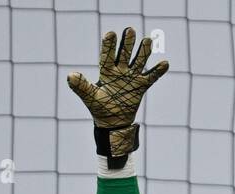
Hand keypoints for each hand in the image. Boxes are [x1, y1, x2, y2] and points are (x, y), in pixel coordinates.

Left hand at [67, 27, 168, 162]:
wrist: (113, 122)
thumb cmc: (99, 108)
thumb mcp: (89, 96)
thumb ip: (81, 86)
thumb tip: (70, 75)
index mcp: (106, 71)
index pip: (107, 55)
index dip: (109, 45)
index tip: (110, 33)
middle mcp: (119, 71)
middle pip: (124, 54)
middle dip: (127, 43)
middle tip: (129, 30)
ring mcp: (131, 78)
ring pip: (138, 61)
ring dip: (143, 52)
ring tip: (148, 40)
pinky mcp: (141, 86)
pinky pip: (151, 77)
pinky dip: (158, 71)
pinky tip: (165, 63)